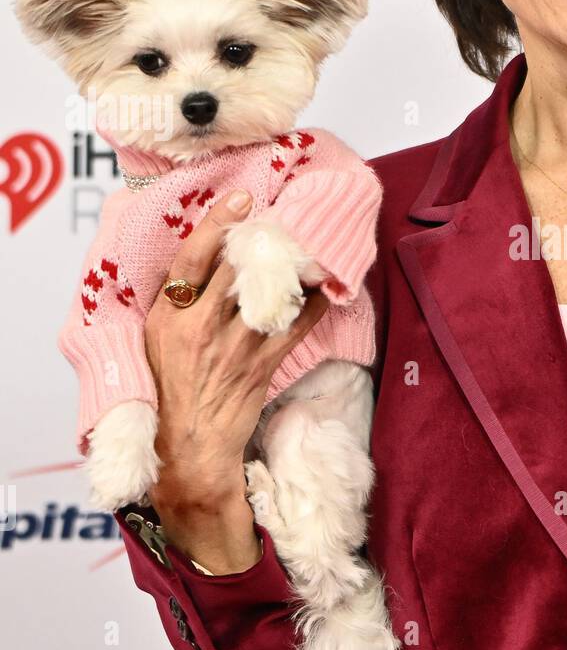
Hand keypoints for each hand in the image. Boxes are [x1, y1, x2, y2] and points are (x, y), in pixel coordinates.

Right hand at [144, 189, 329, 518]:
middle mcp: (201, 327)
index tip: (241, 200)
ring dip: (294, 268)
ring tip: (312, 246)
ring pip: (271, 293)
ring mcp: (234, 347)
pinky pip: (295, 327)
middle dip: (264, 241)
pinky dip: (313, 306)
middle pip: (237, 270)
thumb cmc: (170, 392)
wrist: (188, 449)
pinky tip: (327, 289)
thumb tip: (203, 263)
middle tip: (286, 217)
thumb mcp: (156, 342)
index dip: (218, 225)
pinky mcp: (262, 367)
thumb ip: (177, 304)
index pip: (192, 260)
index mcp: (168, 318)